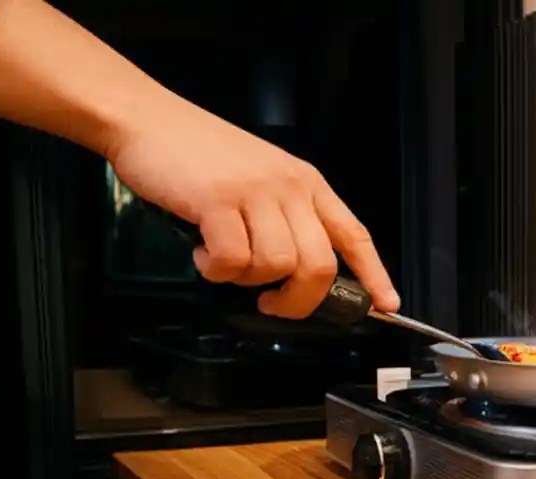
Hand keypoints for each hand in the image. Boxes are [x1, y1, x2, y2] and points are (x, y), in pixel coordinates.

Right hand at [106, 100, 399, 316]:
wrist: (149, 119)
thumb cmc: (199, 153)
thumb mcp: (260, 178)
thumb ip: (284, 217)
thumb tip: (297, 273)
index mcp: (306, 183)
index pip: (354, 234)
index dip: (373, 274)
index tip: (385, 303)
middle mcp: (288, 187)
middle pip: (319, 265)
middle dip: (297, 301)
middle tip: (271, 304)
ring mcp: (255, 192)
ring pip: (276, 266)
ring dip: (246, 279)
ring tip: (222, 259)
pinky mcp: (218, 200)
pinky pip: (232, 261)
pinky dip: (214, 269)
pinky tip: (201, 251)